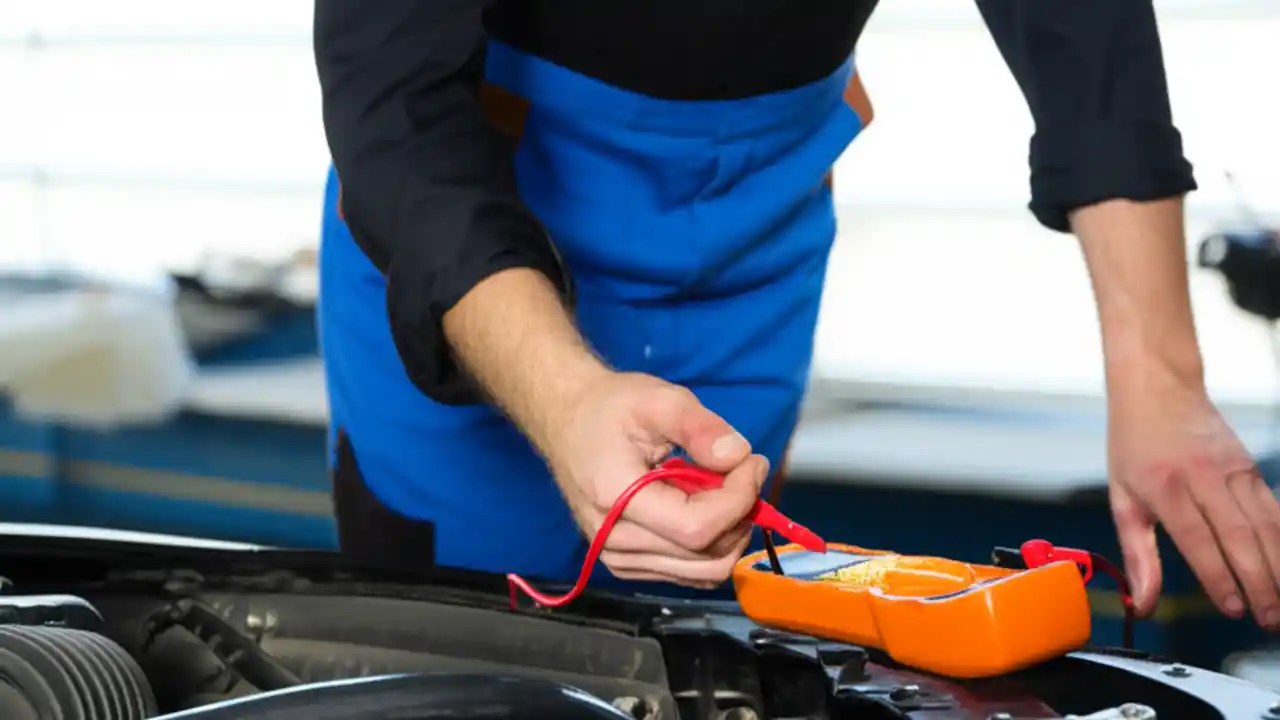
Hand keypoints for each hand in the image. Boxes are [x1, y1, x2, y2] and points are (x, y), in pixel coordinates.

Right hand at [545, 371, 768, 588]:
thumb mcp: (658, 398)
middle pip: (707, 556)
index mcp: (615, 498)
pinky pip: (690, 573)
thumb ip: (700, 426)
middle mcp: (613, 542)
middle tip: (745, 471)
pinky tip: (707, 507)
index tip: (753, 462)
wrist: (568, 422)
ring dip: (731, 531)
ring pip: (705, 571)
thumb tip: (740, 456)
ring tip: (727, 488)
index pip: (697, 527)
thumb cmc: (610, 408)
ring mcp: (619, 560)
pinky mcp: (629, 565)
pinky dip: (713, 545)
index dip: (739, 499)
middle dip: (741, 514)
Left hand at [1108, 373, 1279, 627]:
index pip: (1198, 540)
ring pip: (1266, 525)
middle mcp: (1204, 477)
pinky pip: (1275, 509)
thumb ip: (1136, 553)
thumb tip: (1143, 602)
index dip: (1219, 577)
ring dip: (1279, 567)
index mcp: (1165, 486)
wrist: (1158, 388)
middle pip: (1240, 537)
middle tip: (1267, 619)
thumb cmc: (1134, 445)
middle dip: (1259, 583)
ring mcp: (1233, 470)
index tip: (1233, 609)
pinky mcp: (1251, 468)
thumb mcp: (1121, 497)